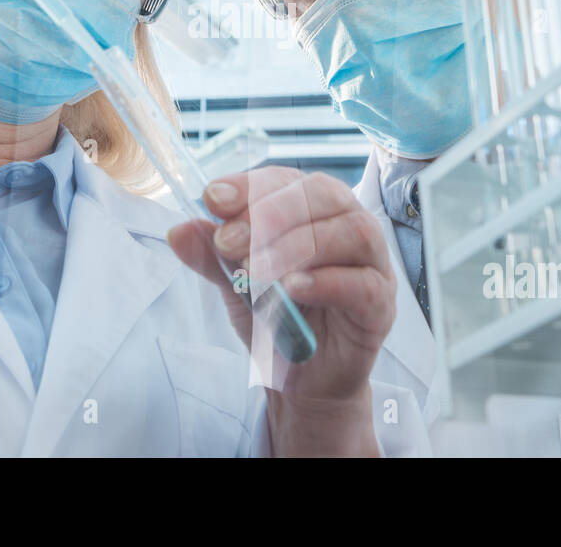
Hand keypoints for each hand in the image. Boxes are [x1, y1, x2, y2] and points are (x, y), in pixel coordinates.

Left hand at [167, 168, 395, 454]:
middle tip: (230, 241)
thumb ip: (212, 257)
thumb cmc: (277, 319)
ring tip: (256, 270)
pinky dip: (326, 282)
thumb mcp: (234, 285)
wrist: (303, 380)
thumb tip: (179, 230)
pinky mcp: (381, 305)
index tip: (213, 198)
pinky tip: (293, 289)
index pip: (286, 180)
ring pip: (350, 232)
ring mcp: (372, 263)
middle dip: (272, 212)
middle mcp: (348, 224)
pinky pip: (363, 284)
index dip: (250, 186)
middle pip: (323, 194)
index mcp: (312, 209)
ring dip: (297, 245)